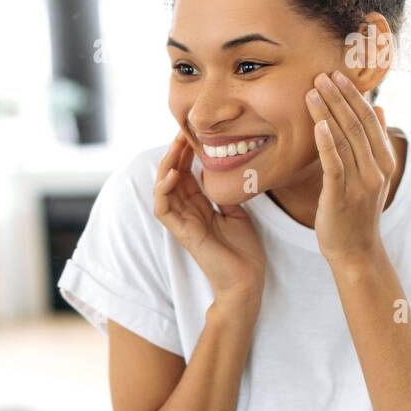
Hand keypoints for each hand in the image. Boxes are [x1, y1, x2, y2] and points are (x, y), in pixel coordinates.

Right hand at [154, 132, 264, 301]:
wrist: (247, 280)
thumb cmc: (243, 251)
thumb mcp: (238, 212)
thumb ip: (226, 193)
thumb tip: (227, 169)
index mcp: (199, 206)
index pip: (187, 173)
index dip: (187, 152)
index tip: (194, 132)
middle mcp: (187, 211)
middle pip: (173, 175)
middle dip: (176, 151)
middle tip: (183, 130)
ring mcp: (182, 222)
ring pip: (163, 188)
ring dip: (167, 165)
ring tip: (176, 145)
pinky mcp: (181, 233)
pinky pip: (163, 208)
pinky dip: (164, 190)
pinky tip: (173, 173)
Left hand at [304, 70, 395, 264]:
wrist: (355, 250)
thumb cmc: (357, 210)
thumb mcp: (372, 174)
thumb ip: (376, 142)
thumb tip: (381, 108)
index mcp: (385, 161)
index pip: (370, 120)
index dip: (353, 96)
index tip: (337, 75)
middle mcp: (377, 169)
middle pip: (358, 124)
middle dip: (339, 98)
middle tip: (321, 75)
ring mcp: (361, 183)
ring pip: (345, 139)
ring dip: (328, 112)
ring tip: (313, 91)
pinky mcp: (341, 195)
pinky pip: (334, 164)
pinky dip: (326, 142)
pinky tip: (317, 124)